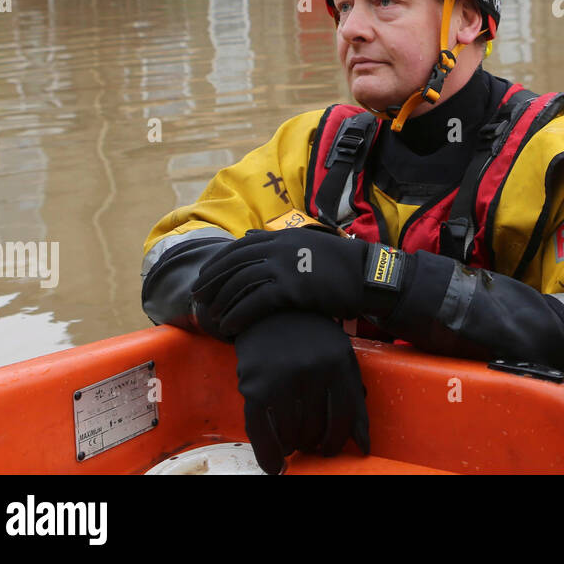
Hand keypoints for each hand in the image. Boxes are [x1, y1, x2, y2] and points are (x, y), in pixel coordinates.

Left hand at [191, 227, 368, 337]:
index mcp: (284, 236)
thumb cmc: (341, 264)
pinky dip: (238, 314)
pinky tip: (229, 327)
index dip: (218, 262)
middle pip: (234, 263)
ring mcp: (286, 266)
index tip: (204, 277)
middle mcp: (281, 247)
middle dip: (212, 281)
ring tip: (210, 316)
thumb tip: (250, 237)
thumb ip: (280, 243)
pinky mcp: (292, 287)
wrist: (367, 275)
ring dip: (222, 301)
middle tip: (196, 297)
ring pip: (240, 283)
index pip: (240, 246)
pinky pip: (255, 302)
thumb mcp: (309, 245)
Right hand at [233, 310, 370, 474]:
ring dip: (293, 446)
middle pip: (317, 429)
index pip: (344, 417)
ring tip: (292, 440)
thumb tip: (364, 447)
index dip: (338, 440)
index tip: (330, 449)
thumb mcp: (341, 359)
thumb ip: (354, 400)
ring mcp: (281, 379)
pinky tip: (274, 464)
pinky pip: (262, 432)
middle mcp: (311, 371)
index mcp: (337, 363)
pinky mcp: (254, 387)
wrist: (271, 311)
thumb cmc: (312, 340)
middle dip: (314, 443)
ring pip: (292, 434)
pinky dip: (268, 455)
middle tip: (309, 442)